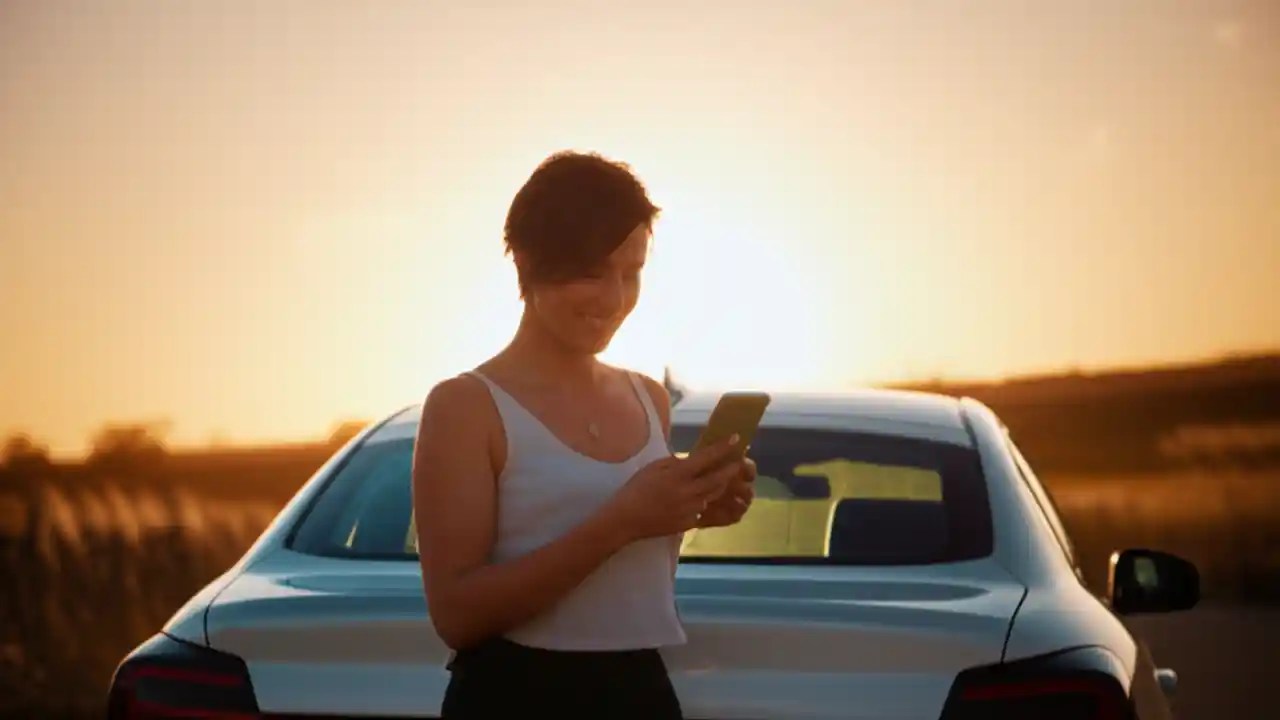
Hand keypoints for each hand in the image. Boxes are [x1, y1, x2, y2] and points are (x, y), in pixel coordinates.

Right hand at [605, 435, 744, 541]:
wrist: (627, 519)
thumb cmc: (636, 489)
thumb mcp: (653, 467)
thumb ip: (674, 462)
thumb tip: (690, 460)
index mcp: (678, 474)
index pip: (706, 458)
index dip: (722, 448)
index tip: (736, 439)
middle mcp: (688, 491)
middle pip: (718, 479)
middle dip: (730, 469)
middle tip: (738, 462)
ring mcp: (691, 509)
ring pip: (713, 494)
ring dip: (719, 485)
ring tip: (723, 477)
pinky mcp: (689, 523)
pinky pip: (702, 509)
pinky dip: (703, 501)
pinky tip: (699, 498)